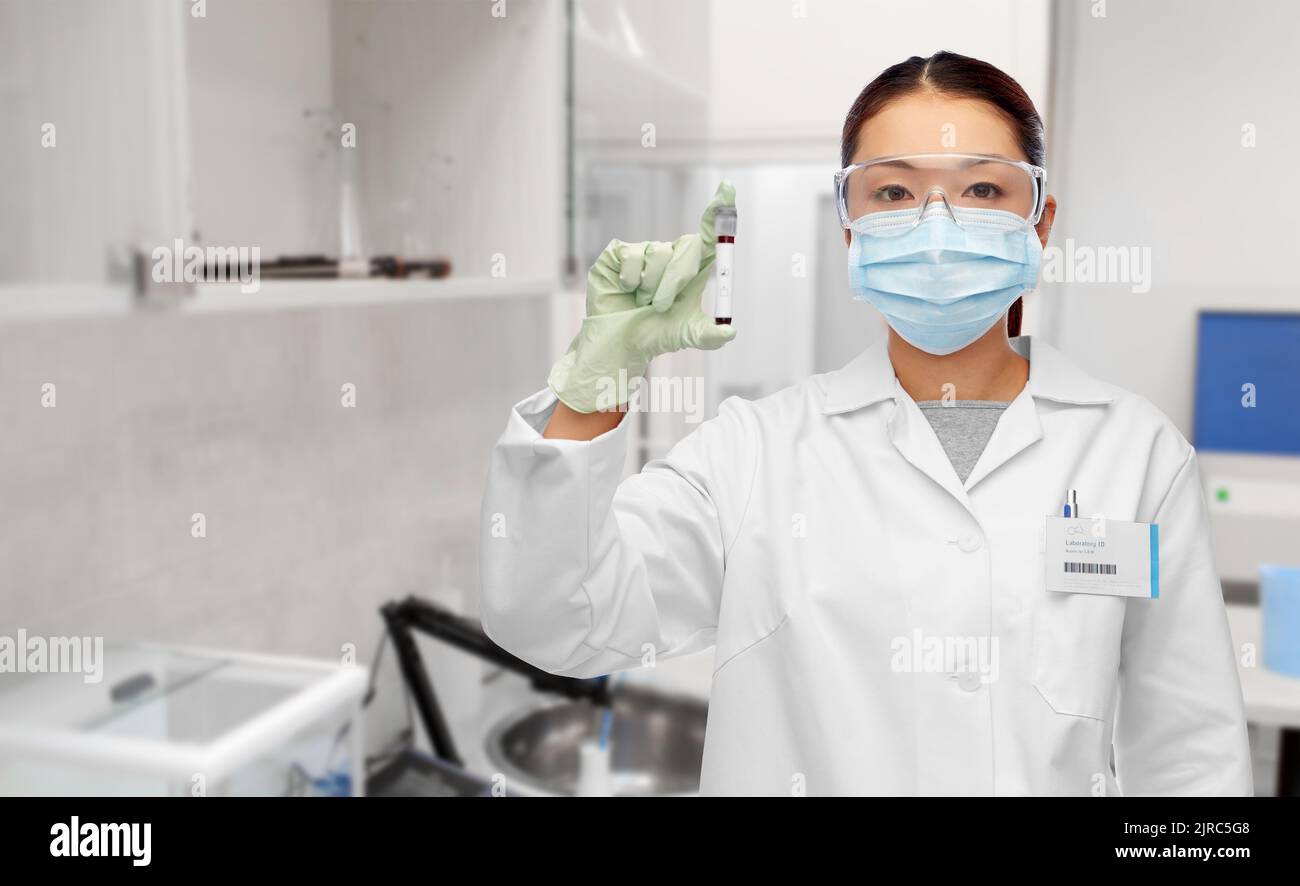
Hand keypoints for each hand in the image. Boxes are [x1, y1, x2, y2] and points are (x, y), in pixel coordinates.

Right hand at [547, 181, 736, 413]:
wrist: (620, 342)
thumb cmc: (656, 334)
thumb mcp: (687, 336)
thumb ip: (710, 335)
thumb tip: (730, 332)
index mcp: (693, 268)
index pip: (710, 234)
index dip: (719, 210)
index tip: (727, 190)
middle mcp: (671, 254)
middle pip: (688, 245)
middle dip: (676, 278)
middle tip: (662, 306)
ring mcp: (645, 251)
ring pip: (658, 254)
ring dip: (651, 286)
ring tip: (642, 302)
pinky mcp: (619, 252)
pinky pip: (631, 256)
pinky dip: (630, 280)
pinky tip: (625, 291)